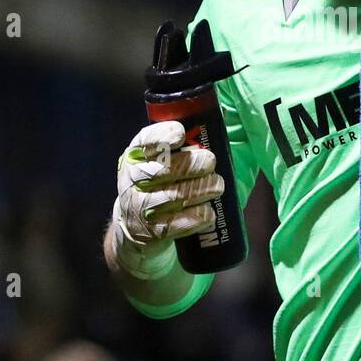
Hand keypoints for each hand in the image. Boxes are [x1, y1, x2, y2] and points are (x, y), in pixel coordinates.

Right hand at [111, 121, 223, 278]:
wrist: (133, 228)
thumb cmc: (156, 185)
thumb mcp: (156, 162)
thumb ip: (181, 146)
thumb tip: (228, 129)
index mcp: (135, 155)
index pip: (145, 141)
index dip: (163, 136)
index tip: (181, 134)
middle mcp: (132, 179)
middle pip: (167, 169)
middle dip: (195, 164)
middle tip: (211, 163)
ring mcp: (139, 206)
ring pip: (177, 196)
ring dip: (204, 190)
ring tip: (217, 186)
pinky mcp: (152, 231)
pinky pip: (180, 223)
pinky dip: (199, 216)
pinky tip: (208, 212)